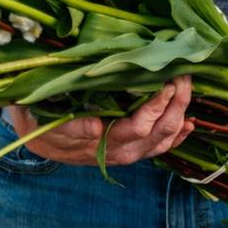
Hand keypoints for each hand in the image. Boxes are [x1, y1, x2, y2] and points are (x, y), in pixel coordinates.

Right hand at [5, 77, 194, 165]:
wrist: (38, 138)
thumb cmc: (41, 121)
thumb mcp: (46, 121)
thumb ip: (70, 128)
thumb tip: (94, 129)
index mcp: (101, 144)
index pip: (138, 128)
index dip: (156, 106)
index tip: (167, 80)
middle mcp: (120, 152)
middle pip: (159, 132)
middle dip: (176, 103)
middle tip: (184, 73)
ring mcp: (129, 153)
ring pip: (164, 140)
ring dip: (180, 114)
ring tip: (188, 88)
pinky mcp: (132, 150)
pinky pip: (161, 147)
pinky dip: (178, 135)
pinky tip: (189, 122)